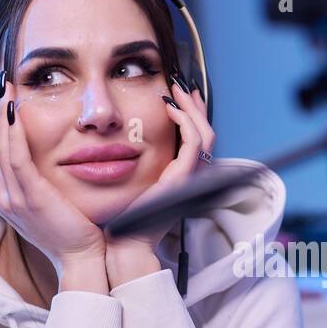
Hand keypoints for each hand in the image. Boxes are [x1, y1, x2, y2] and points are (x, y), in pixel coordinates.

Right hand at [0, 72, 106, 289]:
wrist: (81, 260)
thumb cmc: (72, 233)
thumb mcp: (48, 205)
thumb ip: (37, 183)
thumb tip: (38, 162)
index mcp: (6, 198)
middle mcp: (3, 197)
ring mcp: (12, 198)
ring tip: (1, 87)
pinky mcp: (29, 196)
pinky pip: (14, 157)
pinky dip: (11, 131)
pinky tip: (13, 110)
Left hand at [105, 73, 215, 288]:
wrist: (122, 242)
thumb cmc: (121, 217)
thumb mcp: (130, 181)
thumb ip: (134, 162)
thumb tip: (122, 140)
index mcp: (180, 177)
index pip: (195, 140)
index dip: (191, 115)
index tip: (176, 95)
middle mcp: (189, 177)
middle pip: (205, 133)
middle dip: (195, 106)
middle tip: (180, 85)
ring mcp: (188, 179)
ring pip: (205, 135)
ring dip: (192, 109)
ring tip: (176, 90)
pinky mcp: (181, 180)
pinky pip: (193, 145)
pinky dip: (185, 122)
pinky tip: (170, 108)